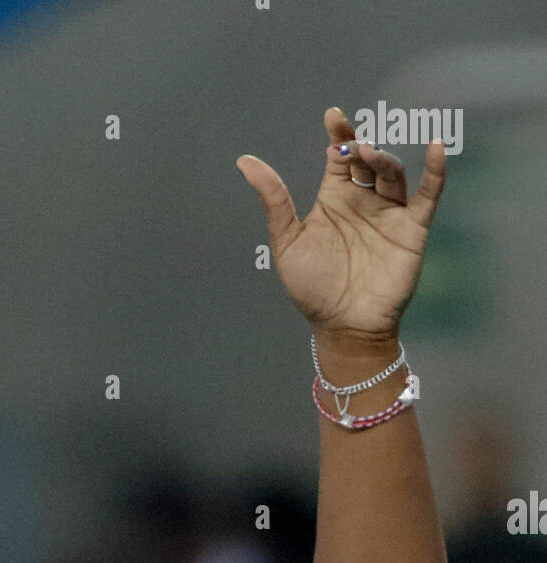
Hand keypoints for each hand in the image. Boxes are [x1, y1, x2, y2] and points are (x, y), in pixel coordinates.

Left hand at [236, 107, 446, 343]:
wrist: (343, 327)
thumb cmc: (313, 289)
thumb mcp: (287, 241)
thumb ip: (274, 201)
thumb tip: (245, 161)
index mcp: (334, 199)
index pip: (339, 156)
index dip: (339, 134)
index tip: (333, 116)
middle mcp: (363, 201)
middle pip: (367, 160)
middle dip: (359, 148)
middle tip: (349, 148)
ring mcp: (389, 214)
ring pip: (392, 173)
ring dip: (383, 159)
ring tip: (368, 155)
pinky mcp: (412, 230)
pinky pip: (429, 195)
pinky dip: (436, 171)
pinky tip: (436, 147)